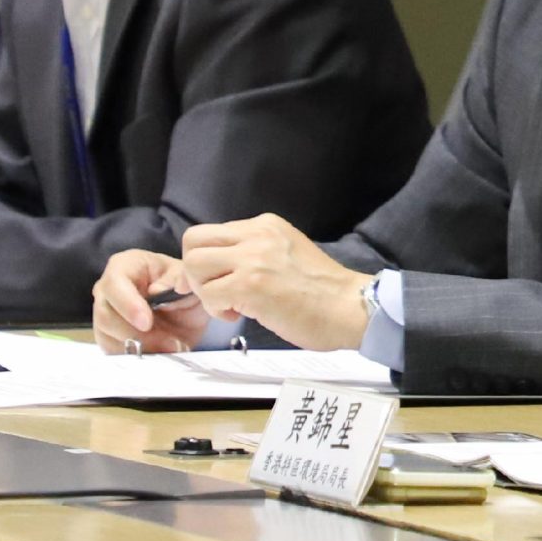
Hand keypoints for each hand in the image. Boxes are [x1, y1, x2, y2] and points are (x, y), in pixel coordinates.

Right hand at [91, 250, 209, 353]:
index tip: (147, 323)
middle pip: (106, 314)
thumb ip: (179, 279)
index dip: (128, 305)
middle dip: (137, 333)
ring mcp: (104, 314)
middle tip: (168, 343)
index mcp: (125, 266)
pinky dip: (136, 356)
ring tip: (170, 347)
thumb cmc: (183, 289)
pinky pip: (113, 351)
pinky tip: (159, 353)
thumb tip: (157, 290)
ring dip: (141, 346)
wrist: (185, 315)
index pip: (115, 283)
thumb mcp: (189, 280)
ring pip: (108, 336)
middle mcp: (107, 289)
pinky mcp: (107, 338)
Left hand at [179, 214, 366, 349]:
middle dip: (194, 271)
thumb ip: (254, 252)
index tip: (214, 280)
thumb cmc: (322, 290)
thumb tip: (219, 268)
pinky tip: (238, 315)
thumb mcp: (286, 251)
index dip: (205, 260)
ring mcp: (252, 259)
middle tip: (212, 291)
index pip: (212, 232)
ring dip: (203, 290)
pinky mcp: (250, 285)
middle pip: (193, 240)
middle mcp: (256, 234)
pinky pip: (208, 295)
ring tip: (228, 304)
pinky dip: (216, 310)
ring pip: (192, 265)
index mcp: (265, 225)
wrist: (349, 307)